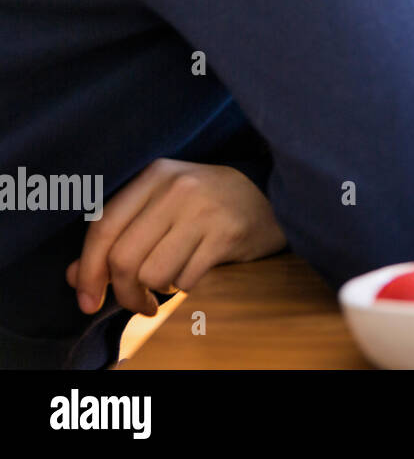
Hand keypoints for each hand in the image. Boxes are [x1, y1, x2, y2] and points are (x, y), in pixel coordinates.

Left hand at [65, 158, 286, 315]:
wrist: (272, 194)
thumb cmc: (208, 205)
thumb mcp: (161, 208)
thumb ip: (119, 236)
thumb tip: (75, 276)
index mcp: (155, 175)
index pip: (103, 227)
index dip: (88, 270)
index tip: (87, 299)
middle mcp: (177, 187)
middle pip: (124, 257)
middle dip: (124, 293)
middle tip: (137, 304)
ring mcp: (204, 209)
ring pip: (153, 273)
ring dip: (157, 291)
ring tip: (170, 284)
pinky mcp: (228, 234)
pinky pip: (186, 278)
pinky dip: (184, 287)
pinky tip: (194, 275)